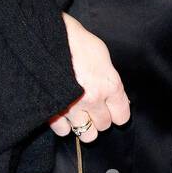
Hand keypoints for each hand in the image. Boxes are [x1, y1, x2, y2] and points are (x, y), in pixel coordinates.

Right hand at [49, 12, 130, 142]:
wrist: (49, 38)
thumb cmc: (77, 42)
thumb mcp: (102, 56)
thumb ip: (111, 80)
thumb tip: (119, 99)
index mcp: (109, 85)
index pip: (122, 116)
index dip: (117, 112)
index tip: (113, 109)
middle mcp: (93, 100)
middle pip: (104, 125)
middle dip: (100, 117)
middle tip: (93, 106)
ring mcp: (72, 108)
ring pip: (87, 134)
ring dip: (84, 125)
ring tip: (79, 113)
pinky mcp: (53, 111)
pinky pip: (64, 131)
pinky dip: (64, 125)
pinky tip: (64, 111)